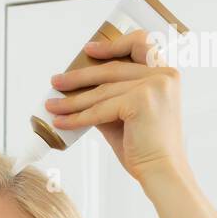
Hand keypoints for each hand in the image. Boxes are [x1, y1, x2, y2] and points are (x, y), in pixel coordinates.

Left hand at [44, 28, 190, 185]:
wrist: (161, 172)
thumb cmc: (146, 151)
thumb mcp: (126, 118)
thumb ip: (110, 102)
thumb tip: (81, 96)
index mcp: (165, 74)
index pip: (140, 45)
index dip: (112, 45)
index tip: (88, 50)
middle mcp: (163, 75)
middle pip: (112, 69)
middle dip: (79, 76)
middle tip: (56, 81)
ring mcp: (153, 85)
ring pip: (102, 90)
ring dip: (72, 100)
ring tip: (51, 104)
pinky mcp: (140, 100)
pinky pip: (100, 108)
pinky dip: (77, 117)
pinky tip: (60, 121)